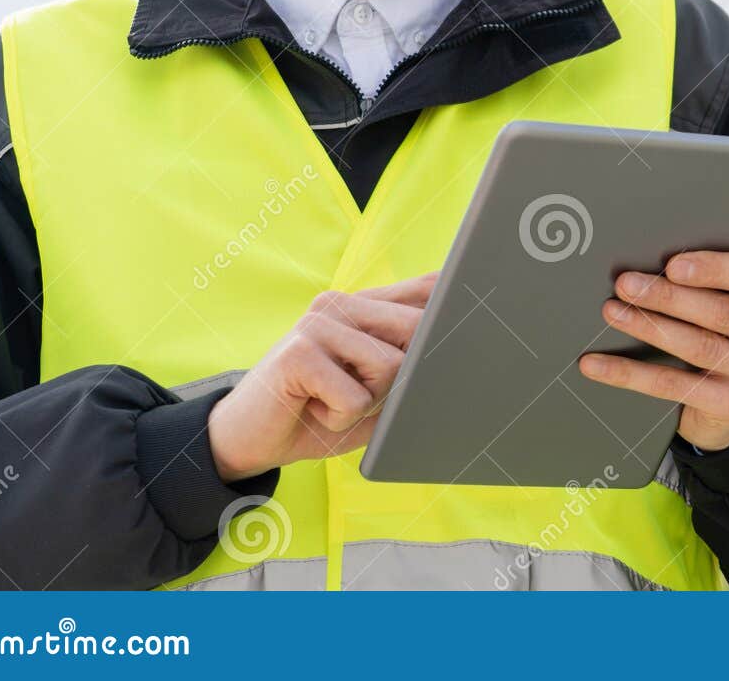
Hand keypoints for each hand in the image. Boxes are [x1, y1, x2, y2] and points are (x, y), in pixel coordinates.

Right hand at [207, 272, 436, 481]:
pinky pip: (356, 397)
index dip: (453, 302)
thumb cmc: (320, 413)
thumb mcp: (375, 389)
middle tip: (361, 393)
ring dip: (368, 403)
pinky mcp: (299, 353)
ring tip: (333, 401)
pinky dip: (341, 419)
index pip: (425, 289)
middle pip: (417, 330)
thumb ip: (408, 365)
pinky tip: (314, 410)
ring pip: (390, 366)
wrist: (249, 439)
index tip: (479, 305)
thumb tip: (451, 352)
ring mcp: (319, 323)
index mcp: (364, 304)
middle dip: (403, 377)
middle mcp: (341, 302)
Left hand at [577, 232, 728, 451]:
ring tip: (612, 311)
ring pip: (698, 348)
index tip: (674, 264)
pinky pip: (674, 387)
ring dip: (648, 327)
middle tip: (625, 283)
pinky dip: (630, 374)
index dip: (717, 268)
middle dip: (668, 297)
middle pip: (722, 313)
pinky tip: (597, 363)